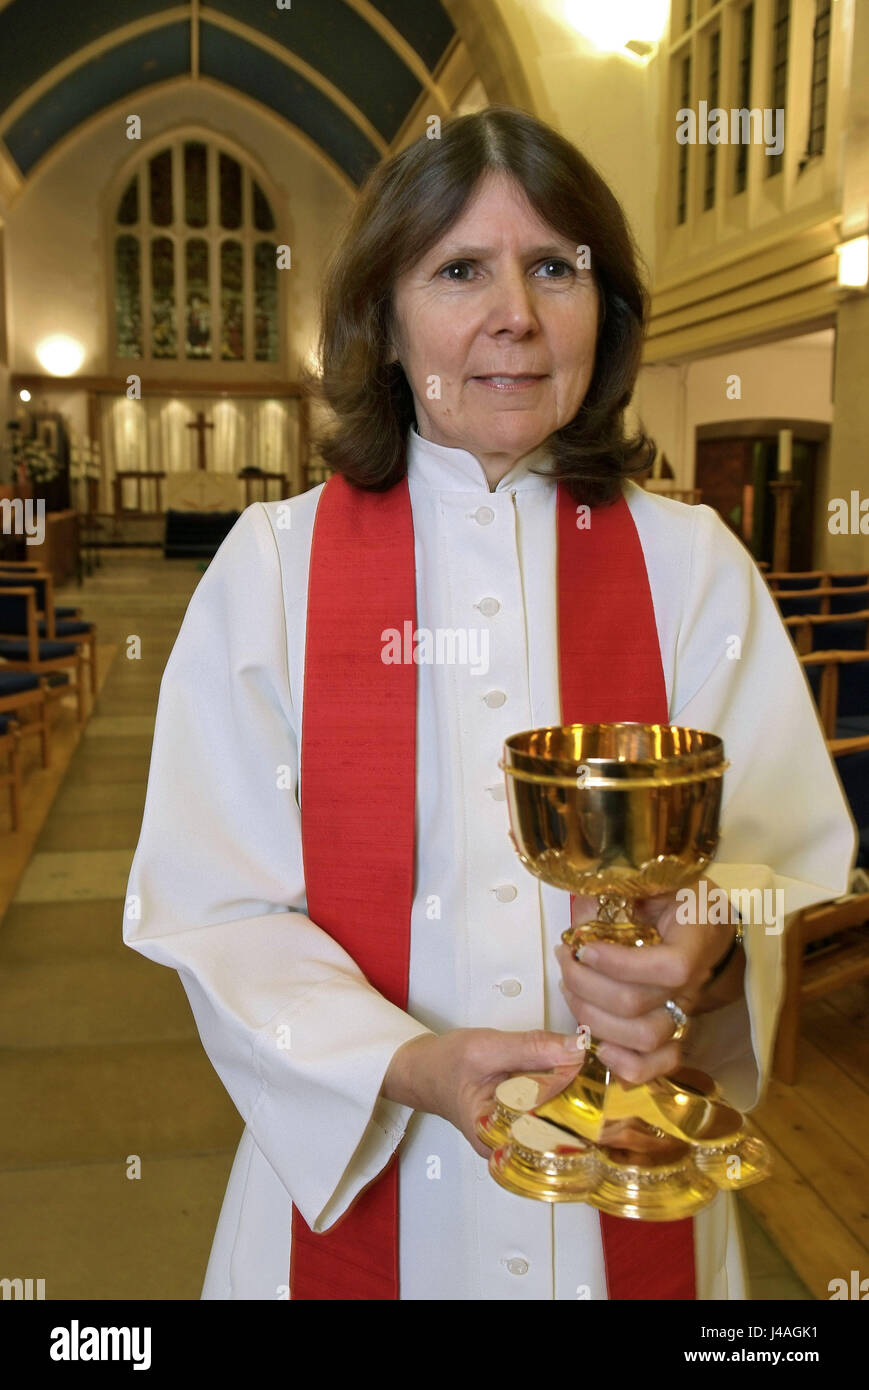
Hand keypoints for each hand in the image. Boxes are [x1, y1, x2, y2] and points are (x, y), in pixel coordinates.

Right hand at [382, 1028, 585, 1157]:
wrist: (425, 1069)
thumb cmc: (445, 1064)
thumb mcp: (486, 1048)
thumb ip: (532, 1047)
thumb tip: (574, 1048)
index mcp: (494, 1135)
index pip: (549, 1130)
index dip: (579, 1107)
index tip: (600, 1082)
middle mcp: (508, 1145)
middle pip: (560, 1132)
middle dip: (585, 1104)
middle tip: (605, 1078)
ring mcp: (517, 1137)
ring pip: (560, 1123)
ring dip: (578, 1099)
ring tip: (594, 1077)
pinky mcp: (525, 1123)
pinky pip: (552, 1113)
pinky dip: (565, 1096)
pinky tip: (576, 1081)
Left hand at [556, 878, 737, 1084]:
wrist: (707, 919)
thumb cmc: (678, 895)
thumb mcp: (656, 877)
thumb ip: (624, 888)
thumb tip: (584, 907)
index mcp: (696, 938)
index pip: (669, 968)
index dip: (619, 964)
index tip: (584, 948)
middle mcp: (693, 981)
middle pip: (638, 1005)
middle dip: (586, 986)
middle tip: (565, 959)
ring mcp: (684, 1009)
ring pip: (642, 1038)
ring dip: (593, 1018)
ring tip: (570, 987)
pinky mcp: (675, 1029)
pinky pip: (660, 1064)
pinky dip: (628, 1066)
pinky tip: (600, 1046)